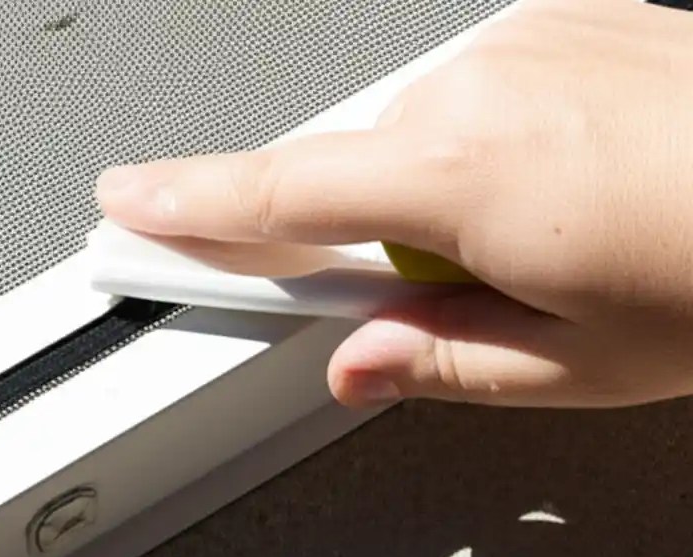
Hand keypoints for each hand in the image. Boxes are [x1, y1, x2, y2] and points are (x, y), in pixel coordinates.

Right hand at [95, 0, 692, 407]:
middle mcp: (482, 89)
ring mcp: (529, 41)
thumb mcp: (582, 365)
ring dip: (453, 190)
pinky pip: (485, 89)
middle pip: (357, 172)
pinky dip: (502, 141)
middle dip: (381, 236)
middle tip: (482, 289)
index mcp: (465, 180)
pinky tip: (587, 176)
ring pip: (425, 132)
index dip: (189, 202)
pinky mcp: (569, 17)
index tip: (126, 202)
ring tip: (568, 231)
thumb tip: (355, 362)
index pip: (279, 196)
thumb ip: (438, 360)